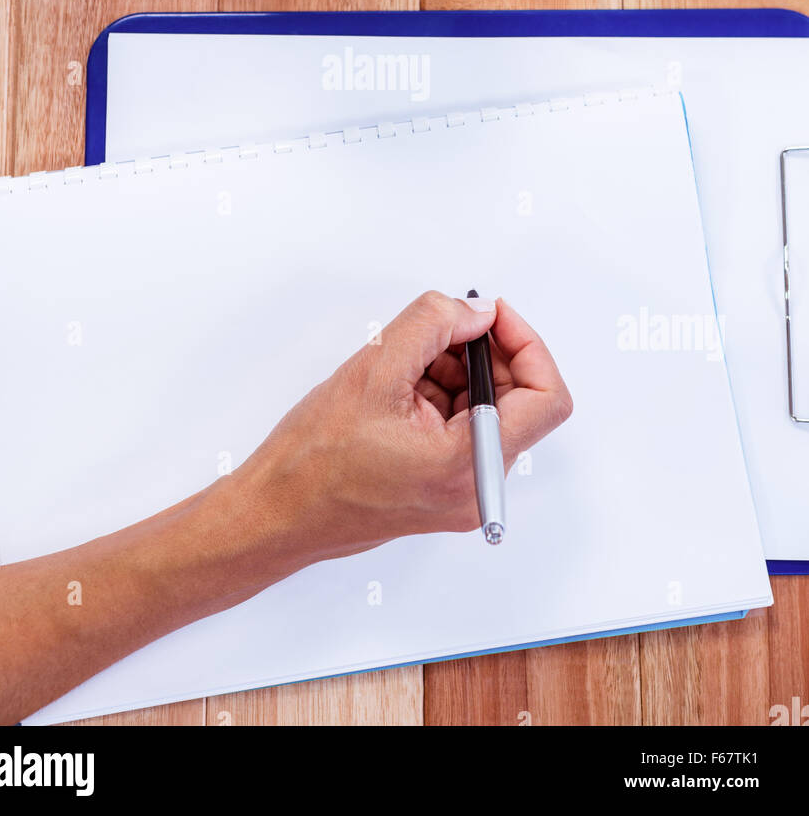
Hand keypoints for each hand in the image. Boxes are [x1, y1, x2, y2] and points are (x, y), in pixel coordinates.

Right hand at [232, 291, 572, 566]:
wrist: (278, 512)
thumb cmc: (315, 460)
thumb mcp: (375, 369)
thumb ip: (433, 324)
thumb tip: (477, 312)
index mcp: (469, 464)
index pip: (546, 397)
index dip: (525, 344)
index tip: (491, 317)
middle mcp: (476, 488)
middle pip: (517, 400)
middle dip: (482, 354)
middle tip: (440, 330)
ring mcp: (461, 493)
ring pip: (488, 410)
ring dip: (456, 373)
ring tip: (405, 367)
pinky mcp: (443, 490)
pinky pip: (463, 428)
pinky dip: (441, 396)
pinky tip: (399, 390)